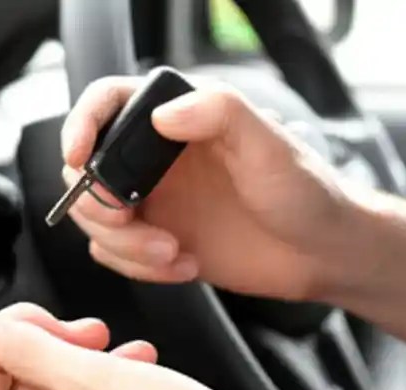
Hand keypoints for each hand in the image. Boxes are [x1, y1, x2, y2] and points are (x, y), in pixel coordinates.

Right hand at [60, 77, 357, 300]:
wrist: (326, 254)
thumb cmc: (309, 192)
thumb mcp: (269, 143)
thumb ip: (219, 113)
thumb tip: (164, 114)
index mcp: (181, 117)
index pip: (108, 104)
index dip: (81, 125)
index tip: (79, 157)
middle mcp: (160, 157)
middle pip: (87, 170)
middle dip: (99, 204)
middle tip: (131, 222)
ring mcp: (157, 201)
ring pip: (96, 220)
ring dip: (124, 245)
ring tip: (172, 252)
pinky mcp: (159, 242)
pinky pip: (116, 256)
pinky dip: (139, 269)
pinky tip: (185, 266)